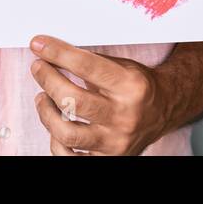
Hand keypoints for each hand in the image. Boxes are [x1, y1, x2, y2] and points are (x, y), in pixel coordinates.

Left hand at [29, 36, 167, 155]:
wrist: (163, 110)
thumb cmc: (138, 86)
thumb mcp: (123, 67)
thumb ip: (91, 63)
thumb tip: (52, 54)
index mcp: (131, 86)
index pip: (87, 66)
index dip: (58, 54)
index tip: (39, 45)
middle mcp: (124, 116)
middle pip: (73, 100)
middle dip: (48, 80)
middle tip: (39, 68)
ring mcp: (116, 141)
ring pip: (67, 133)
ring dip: (46, 113)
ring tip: (42, 98)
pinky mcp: (109, 158)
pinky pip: (70, 158)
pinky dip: (56, 143)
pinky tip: (55, 128)